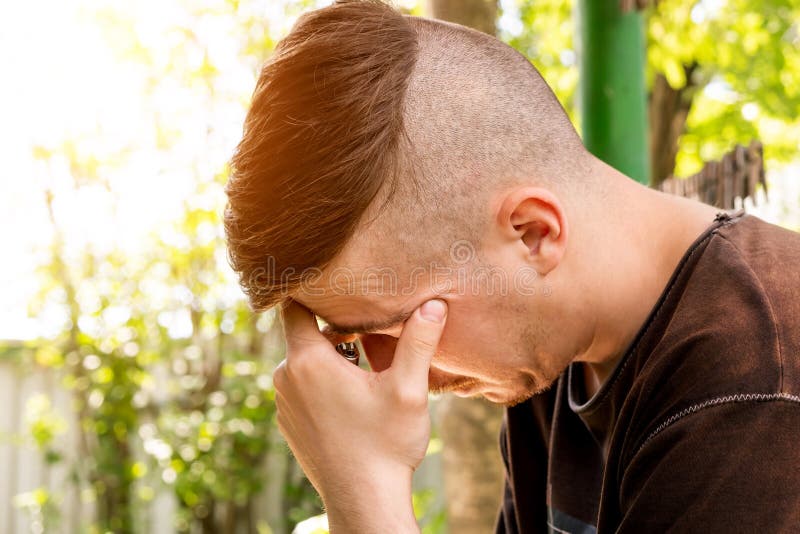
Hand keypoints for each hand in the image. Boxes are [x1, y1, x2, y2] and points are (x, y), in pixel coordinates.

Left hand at [274, 299, 447, 532]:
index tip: (334, 286)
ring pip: (303, 364)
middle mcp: (286, 379)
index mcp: (308, 361)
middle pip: (304, 335)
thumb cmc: (385, 445)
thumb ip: (418, 342)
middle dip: (334, 331)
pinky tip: (351, 401)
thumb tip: (434, 304)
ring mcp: (284, 404)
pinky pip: (301, 389)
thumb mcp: (408, 389)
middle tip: (369, 333)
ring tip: (364, 370)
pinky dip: (321, 386)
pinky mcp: (289, 424)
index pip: (294, 307)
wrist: (363, 501)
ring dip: (328, 360)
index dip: (311, 292)